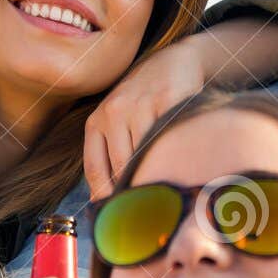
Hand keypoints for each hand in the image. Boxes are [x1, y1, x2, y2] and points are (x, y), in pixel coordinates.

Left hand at [84, 36, 208, 198]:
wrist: (173, 62)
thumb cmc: (144, 101)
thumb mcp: (117, 122)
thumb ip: (109, 156)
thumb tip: (101, 202)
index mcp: (97, 121)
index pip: (96, 169)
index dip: (106, 196)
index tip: (118, 215)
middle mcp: (114, 111)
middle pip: (122, 166)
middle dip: (134, 190)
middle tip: (146, 212)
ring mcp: (141, 104)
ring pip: (146, 154)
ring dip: (156, 173)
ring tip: (165, 192)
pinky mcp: (168, 99)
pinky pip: (169, 137)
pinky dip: (175, 154)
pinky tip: (181, 163)